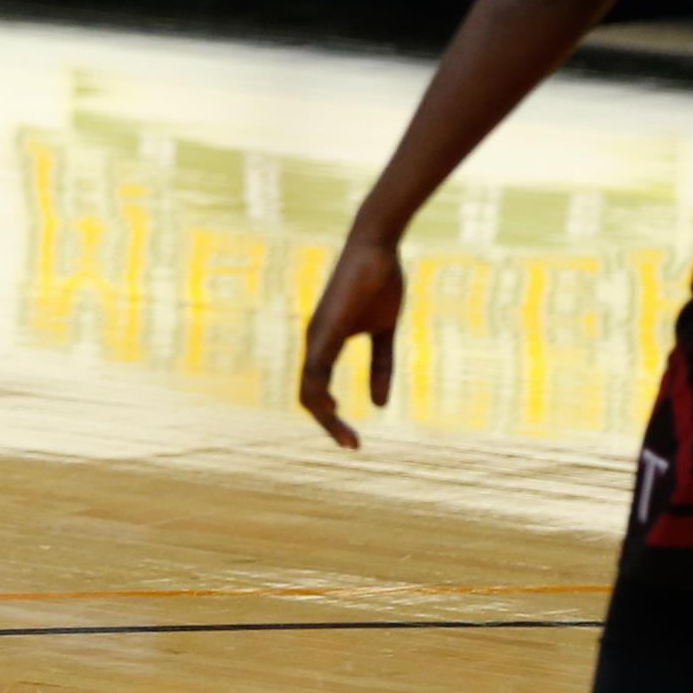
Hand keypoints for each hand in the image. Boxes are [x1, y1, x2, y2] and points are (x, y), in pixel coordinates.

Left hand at [299, 238, 404, 449]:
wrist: (376, 246)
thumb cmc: (379, 283)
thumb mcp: (383, 331)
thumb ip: (381, 365)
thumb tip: (379, 403)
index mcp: (325, 343)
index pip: (317, 389)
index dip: (330, 417)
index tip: (353, 438)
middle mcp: (315, 341)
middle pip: (309, 395)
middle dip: (328, 425)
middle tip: (351, 446)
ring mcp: (317, 334)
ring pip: (309, 386)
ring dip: (325, 417)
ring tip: (346, 437)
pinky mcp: (327, 326)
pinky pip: (316, 365)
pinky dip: (320, 391)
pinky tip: (331, 408)